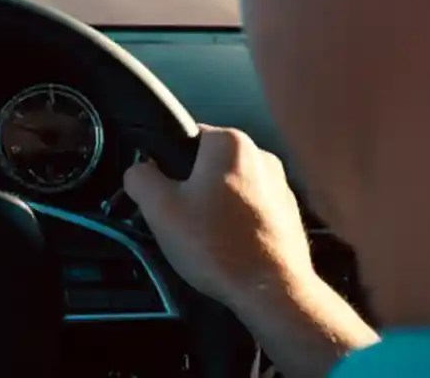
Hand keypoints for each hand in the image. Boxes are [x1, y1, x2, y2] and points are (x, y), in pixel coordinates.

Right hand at [125, 126, 377, 377]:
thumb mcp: (160, 209)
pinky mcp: (290, 213)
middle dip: (193, 190)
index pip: (186, 137)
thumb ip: (140, 178)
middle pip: (209, 165)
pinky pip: (251, 211)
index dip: (168, 167)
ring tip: (208, 241)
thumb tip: (139, 171)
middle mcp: (261, 155)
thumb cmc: (216, 245)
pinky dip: (238, 224)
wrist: (272, 291)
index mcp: (230, 142)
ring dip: (216, 208)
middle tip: (183, 222)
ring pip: (231, 189)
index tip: (167, 196)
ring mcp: (282, 185)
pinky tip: (231, 249)